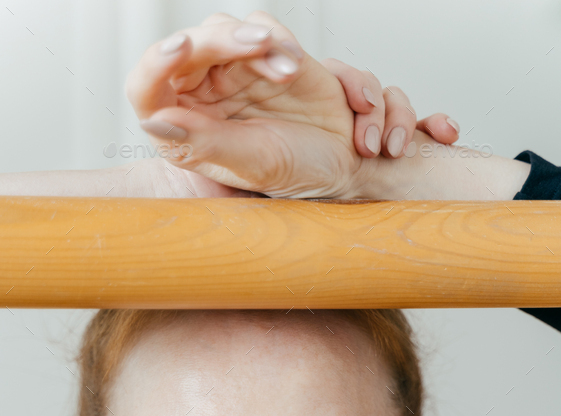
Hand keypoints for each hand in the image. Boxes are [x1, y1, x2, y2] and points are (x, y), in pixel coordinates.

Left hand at [125, 11, 459, 199]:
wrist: (347, 166)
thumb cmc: (297, 174)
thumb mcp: (251, 161)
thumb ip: (204, 141)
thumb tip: (154, 121)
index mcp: (184, 126)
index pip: (148, 83)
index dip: (158, 62)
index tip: (179, 48)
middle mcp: (202, 94)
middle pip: (194, 44)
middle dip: (226, 40)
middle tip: (261, 47)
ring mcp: (234, 72)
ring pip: (232, 29)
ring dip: (263, 42)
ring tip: (290, 71)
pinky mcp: (266, 56)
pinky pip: (268, 30)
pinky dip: (285, 44)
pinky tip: (298, 71)